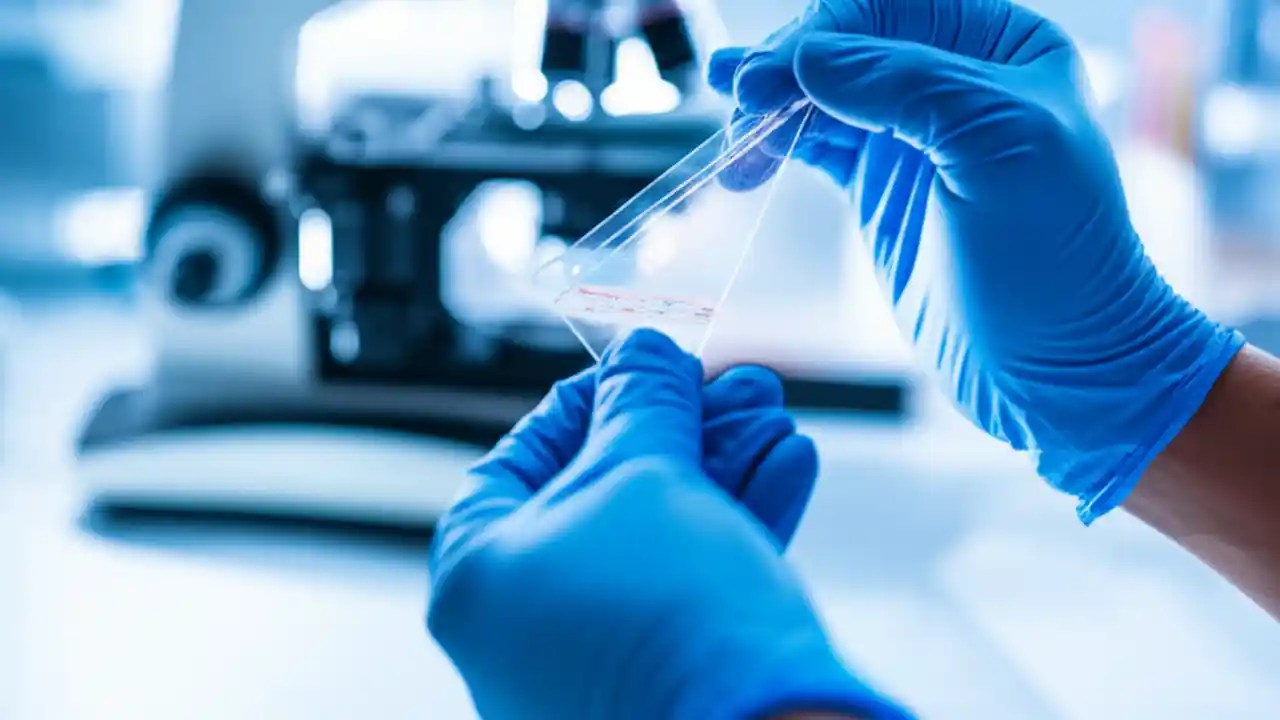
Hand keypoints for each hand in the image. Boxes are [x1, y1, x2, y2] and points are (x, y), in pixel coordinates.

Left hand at [428, 330, 909, 719]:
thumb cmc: (667, 607)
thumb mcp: (645, 473)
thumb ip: (641, 400)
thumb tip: (643, 350)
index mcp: (476, 580)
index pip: (514, 463)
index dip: (582, 404)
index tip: (642, 370)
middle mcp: (521, 633)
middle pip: (603, 497)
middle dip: (681, 431)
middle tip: (733, 386)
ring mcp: (591, 667)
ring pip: (661, 541)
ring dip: (725, 470)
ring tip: (775, 416)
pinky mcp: (662, 684)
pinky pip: (694, 589)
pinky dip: (739, 526)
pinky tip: (789, 464)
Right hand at [711, 0, 1242, 521]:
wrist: (1055, 368)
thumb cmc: (1055, 260)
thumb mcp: (996, 148)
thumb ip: (902, 84)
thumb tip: (802, 54)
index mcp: (1004, 49)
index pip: (892, 8)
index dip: (824, 31)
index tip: (772, 77)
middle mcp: (957, 81)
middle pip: (846, 43)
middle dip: (788, 67)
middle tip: (742, 103)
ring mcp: (914, 135)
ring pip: (821, 93)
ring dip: (769, 106)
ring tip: (731, 134)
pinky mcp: (881, 186)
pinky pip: (815, 144)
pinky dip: (774, 145)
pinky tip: (743, 159)